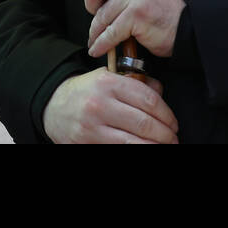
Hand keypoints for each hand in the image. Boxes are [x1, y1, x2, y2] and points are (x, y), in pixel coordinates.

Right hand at [41, 69, 177, 143]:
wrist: (53, 105)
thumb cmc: (86, 91)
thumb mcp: (108, 77)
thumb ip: (135, 82)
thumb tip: (161, 93)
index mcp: (108, 83)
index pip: (147, 100)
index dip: (166, 114)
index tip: (173, 122)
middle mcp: (100, 104)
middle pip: (143, 122)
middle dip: (165, 134)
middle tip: (174, 138)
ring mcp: (92, 126)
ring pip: (132, 142)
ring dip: (154, 146)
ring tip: (165, 146)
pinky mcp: (87, 142)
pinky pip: (118, 150)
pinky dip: (135, 151)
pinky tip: (145, 149)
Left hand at [83, 0, 183, 57]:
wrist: (187, 26)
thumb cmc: (164, 7)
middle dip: (90, 3)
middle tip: (97, 13)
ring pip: (101, 14)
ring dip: (96, 31)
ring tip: (98, 37)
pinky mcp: (137, 14)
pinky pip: (110, 32)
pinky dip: (101, 44)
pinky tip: (98, 48)